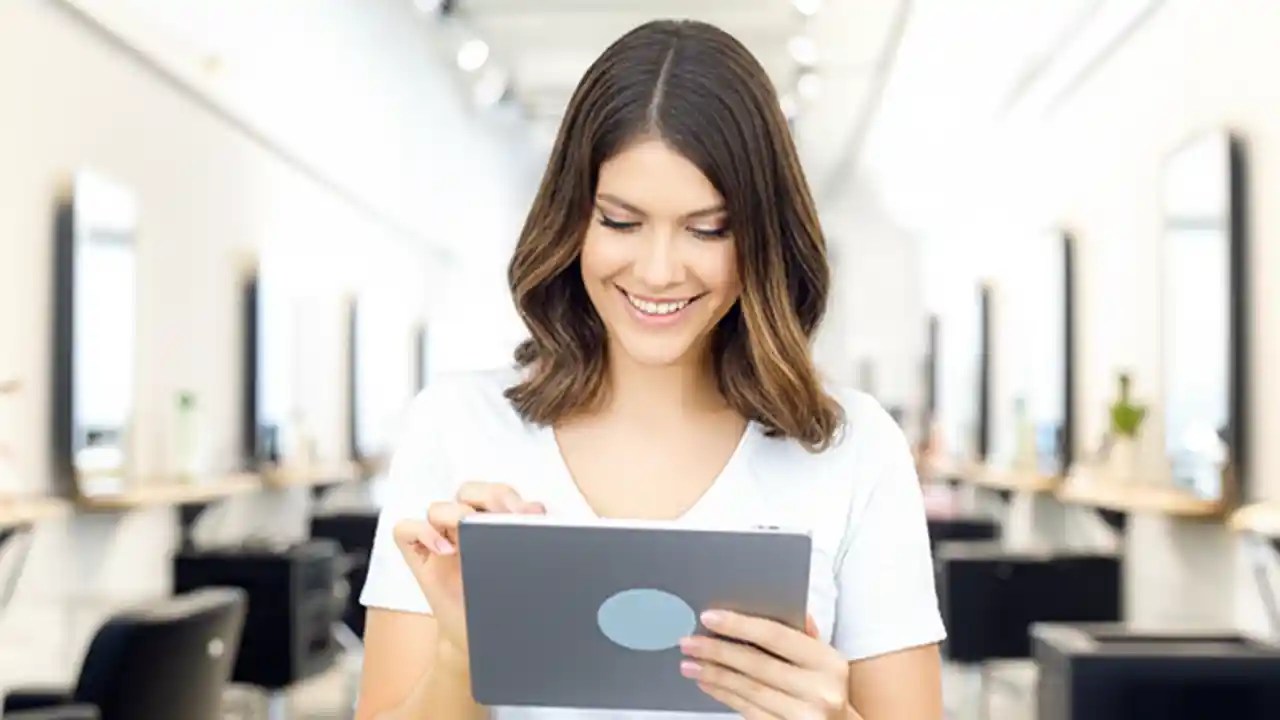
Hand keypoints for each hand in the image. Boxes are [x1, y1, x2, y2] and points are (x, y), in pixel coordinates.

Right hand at [392, 482, 544, 656]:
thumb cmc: (502, 605)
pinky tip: (445, 551)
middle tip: (507, 518)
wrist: (482, 642)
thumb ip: (528, 540)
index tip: (528, 515)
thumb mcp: (522, 571)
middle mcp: (463, 527)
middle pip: (468, 491)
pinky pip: (405, 530)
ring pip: (437, 508)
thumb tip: (537, 511)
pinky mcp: (419, 558)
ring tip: (471, 538)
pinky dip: (423, 532)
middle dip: (489, 498)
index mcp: (491, 523)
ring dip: (455, 516)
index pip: (495, 492)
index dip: (509, 498)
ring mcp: (439, 540)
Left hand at [679, 611, 852, 718]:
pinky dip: (723, 695)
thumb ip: (802, 634)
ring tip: (690, 663)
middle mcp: (820, 690)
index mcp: (829, 662)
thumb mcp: (824, 659)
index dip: (739, 625)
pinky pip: (748, 710)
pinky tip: (707, 683)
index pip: (776, 636)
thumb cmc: (825, 687)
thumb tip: (774, 602)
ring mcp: (804, 716)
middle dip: (717, 651)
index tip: (709, 617)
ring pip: (748, 689)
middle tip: (689, 641)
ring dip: (714, 674)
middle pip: (757, 664)